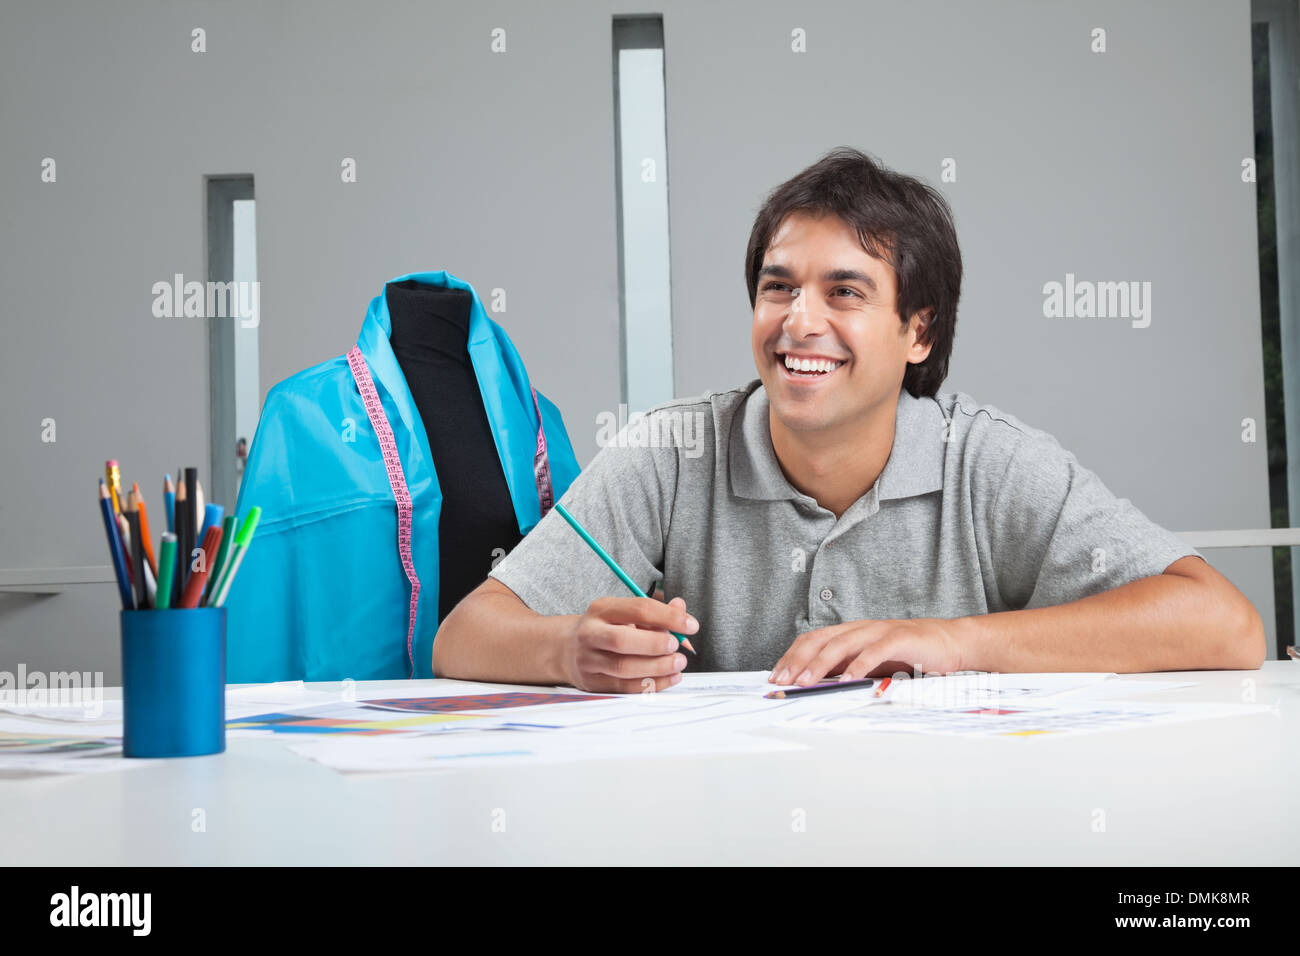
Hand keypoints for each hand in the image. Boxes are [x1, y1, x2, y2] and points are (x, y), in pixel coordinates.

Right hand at [560, 595, 698, 692]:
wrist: (567, 649)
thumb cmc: (607, 628)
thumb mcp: (625, 613)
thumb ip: (655, 611)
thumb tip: (681, 608)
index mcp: (602, 609)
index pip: (639, 609)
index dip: (669, 617)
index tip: (691, 625)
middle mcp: (591, 633)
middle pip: (623, 640)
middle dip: (656, 644)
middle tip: (677, 646)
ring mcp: (588, 660)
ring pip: (623, 667)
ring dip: (657, 667)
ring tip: (678, 663)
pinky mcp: (592, 682)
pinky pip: (624, 687)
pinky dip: (651, 684)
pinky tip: (670, 678)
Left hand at [770, 618, 966, 685]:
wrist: (950, 643)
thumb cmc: (909, 655)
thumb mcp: (872, 663)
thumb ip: (848, 669)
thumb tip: (817, 685)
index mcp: (851, 633)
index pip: (813, 640)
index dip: (792, 656)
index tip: (776, 675)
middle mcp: (861, 629)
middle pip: (821, 640)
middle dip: (798, 661)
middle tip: (783, 681)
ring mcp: (879, 632)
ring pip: (842, 644)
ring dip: (821, 664)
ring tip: (806, 681)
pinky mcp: (900, 639)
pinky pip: (876, 650)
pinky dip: (860, 664)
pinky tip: (849, 678)